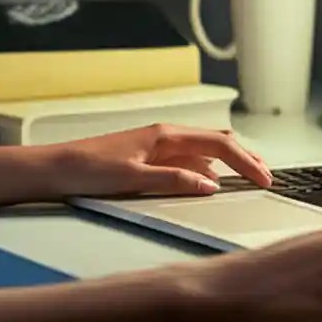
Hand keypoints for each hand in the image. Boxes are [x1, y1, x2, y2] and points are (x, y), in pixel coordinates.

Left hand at [46, 123, 272, 197]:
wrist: (56, 168)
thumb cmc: (88, 169)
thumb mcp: (134, 179)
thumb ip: (175, 180)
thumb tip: (211, 185)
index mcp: (166, 136)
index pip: (219, 145)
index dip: (246, 162)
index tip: (263, 178)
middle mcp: (165, 136)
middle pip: (217, 142)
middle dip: (244, 158)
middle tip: (265, 177)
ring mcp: (158, 146)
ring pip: (204, 151)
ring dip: (227, 164)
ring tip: (246, 179)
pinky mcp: (149, 158)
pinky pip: (187, 161)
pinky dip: (207, 170)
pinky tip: (210, 184)